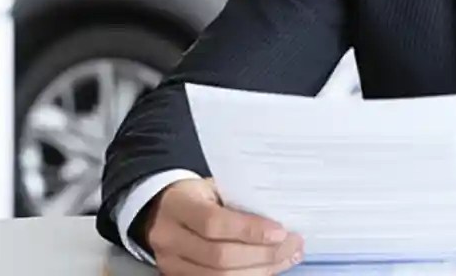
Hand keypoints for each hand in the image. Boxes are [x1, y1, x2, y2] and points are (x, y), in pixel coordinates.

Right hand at [141, 178, 303, 274]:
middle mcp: (169, 238)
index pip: (213, 223)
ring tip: (285, 258)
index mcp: (178, 206)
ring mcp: (171, 263)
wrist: (163, 210)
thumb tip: (280, 220)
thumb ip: (240, 201)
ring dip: (260, 271)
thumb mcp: (214, 187)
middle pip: (219, 257)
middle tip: (292, 245)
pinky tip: (267, 269)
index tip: (280, 231)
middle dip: (262, 255)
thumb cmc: (197, 195)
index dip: (249, 230)